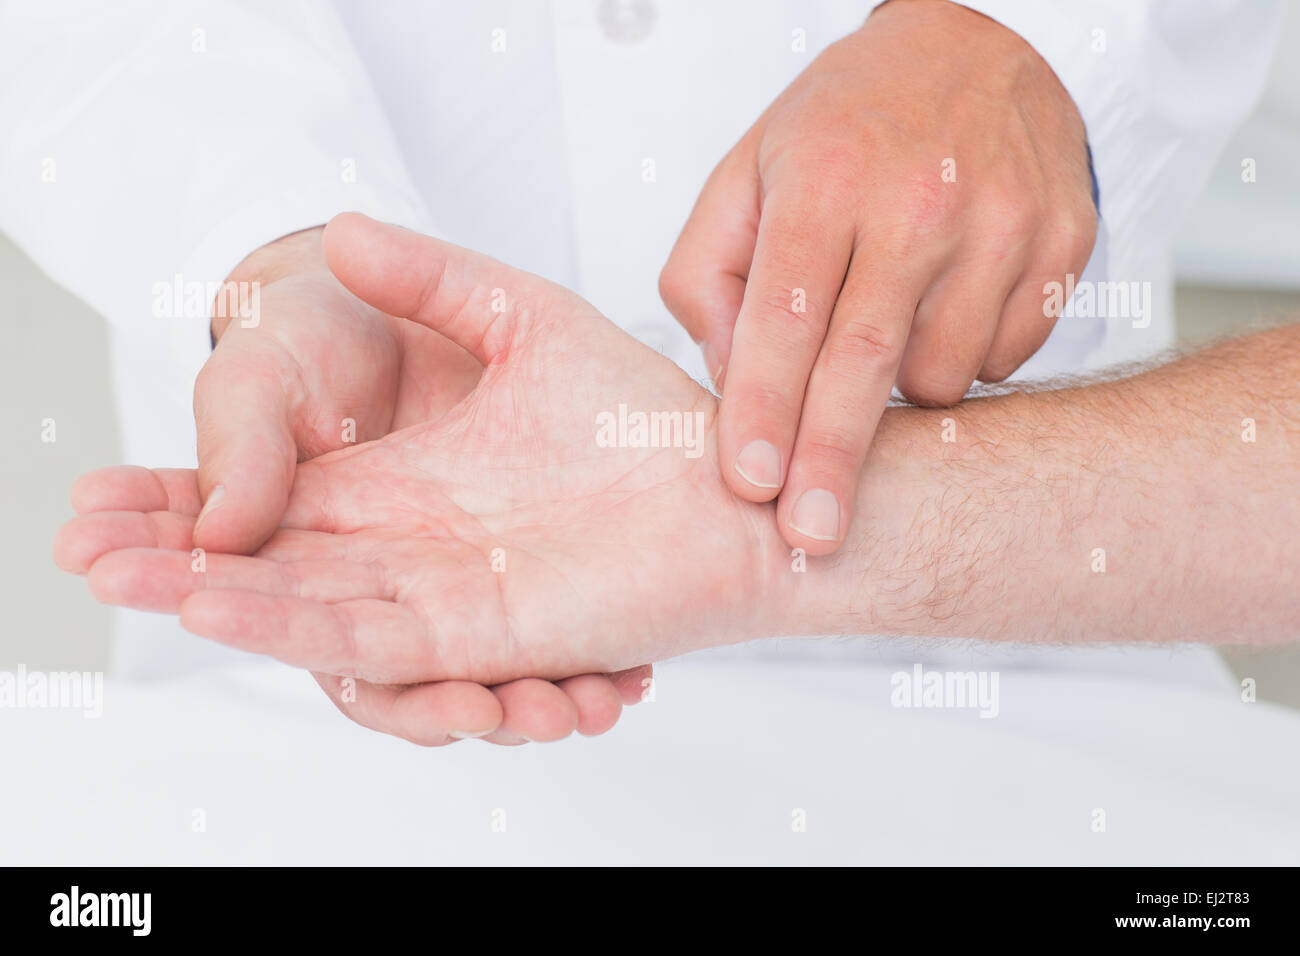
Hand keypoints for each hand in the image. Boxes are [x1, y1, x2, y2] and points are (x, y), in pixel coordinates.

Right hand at [58, 214, 787, 686]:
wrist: (713, 474)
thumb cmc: (618, 397)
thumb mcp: (509, 311)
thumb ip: (427, 277)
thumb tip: (341, 228)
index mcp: (386, 480)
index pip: (256, 500)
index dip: (173, 502)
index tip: (92, 500)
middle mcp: (398, 545)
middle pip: (262, 568)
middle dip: (169, 565)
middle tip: (82, 552)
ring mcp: (435, 591)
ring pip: (304, 612)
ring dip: (223, 602)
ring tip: (145, 582)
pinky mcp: (481, 630)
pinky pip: (378, 644)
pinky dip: (299, 629)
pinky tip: (231, 606)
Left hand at [659, 0, 1097, 554]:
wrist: (974, 49)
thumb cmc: (846, 127)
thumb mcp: (744, 176)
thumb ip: (711, 280)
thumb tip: (733, 384)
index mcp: (825, 180)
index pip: (786, 318)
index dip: (765, 409)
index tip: (751, 484)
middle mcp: (919, 202)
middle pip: (866, 363)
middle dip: (832, 464)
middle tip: (810, 537)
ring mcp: (1002, 224)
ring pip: (942, 376)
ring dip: (900, 393)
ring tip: (882, 330)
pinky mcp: (1061, 245)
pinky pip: (1004, 359)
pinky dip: (962, 361)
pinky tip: (941, 309)